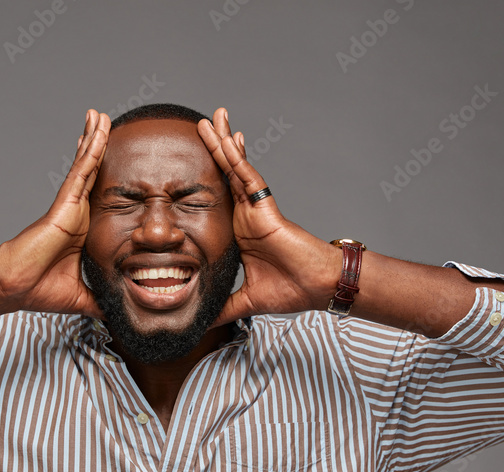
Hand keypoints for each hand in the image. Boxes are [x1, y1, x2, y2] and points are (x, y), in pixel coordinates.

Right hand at [0, 109, 109, 317]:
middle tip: (105, 121)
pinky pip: (83, 170)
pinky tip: (99, 128)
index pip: (96, 194)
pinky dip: (92, 148)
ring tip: (102, 115)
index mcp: (80, 229)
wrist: (18, 287)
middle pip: (90, 172)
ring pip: (87, 165)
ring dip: (95, 138)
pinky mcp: (66, 204)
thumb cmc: (40, 290)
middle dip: (96, 146)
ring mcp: (69, 205)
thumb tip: (114, 315)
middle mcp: (75, 213)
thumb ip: (99, 301)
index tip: (112, 157)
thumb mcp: (82, 297)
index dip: (102, 173)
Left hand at [197, 108, 338, 325]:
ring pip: (235, 169)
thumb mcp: (244, 301)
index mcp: (240, 231)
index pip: (218, 197)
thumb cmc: (290, 290)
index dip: (205, 178)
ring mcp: (256, 208)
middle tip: (198, 124)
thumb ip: (222, 307)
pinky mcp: (265, 208)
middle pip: (225, 174)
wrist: (315, 288)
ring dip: (222, 143)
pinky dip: (237, 158)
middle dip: (213, 148)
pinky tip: (228, 138)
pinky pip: (248, 178)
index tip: (187, 162)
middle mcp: (246, 215)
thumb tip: (200, 321)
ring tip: (210, 118)